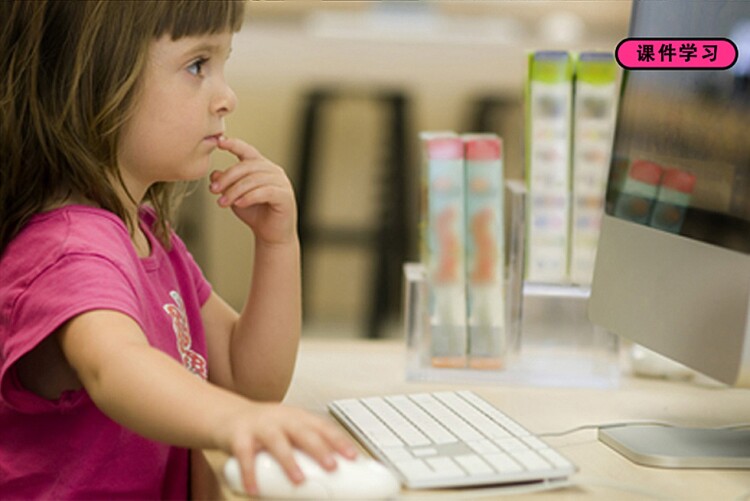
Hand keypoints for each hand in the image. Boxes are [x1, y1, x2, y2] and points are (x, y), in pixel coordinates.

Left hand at [210, 137, 297, 245]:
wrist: (271, 235)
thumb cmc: (255, 213)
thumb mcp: (234, 196)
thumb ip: (226, 184)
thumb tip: (214, 174)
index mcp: (261, 167)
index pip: (247, 151)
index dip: (233, 144)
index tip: (219, 141)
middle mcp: (273, 171)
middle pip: (247, 166)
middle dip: (228, 177)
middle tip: (213, 190)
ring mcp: (281, 182)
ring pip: (254, 180)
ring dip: (235, 191)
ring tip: (222, 202)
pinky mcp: (285, 196)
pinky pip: (264, 192)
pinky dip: (249, 197)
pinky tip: (238, 204)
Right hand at [223, 402, 357, 495]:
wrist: (227, 417)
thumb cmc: (264, 429)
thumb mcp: (286, 433)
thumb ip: (303, 453)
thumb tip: (324, 486)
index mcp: (297, 418)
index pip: (322, 426)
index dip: (338, 440)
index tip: (352, 456)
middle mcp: (280, 418)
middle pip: (303, 431)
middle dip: (319, 449)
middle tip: (332, 466)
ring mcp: (259, 425)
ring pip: (277, 442)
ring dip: (290, 461)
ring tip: (299, 480)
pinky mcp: (238, 436)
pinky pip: (245, 455)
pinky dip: (250, 473)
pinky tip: (255, 489)